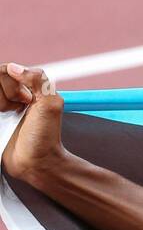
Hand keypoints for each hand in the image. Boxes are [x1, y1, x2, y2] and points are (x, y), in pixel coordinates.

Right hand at [1, 62, 67, 183]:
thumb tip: (13, 67)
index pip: (5, 69)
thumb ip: (38, 80)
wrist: (35, 162)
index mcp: (27, 88)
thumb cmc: (45, 137)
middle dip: (5, 94)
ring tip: (9, 115)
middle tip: (18, 109)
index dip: (12, 83)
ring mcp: (1, 107)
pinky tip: (2, 118)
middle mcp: (11, 95)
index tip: (26, 100)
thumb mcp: (50, 104)